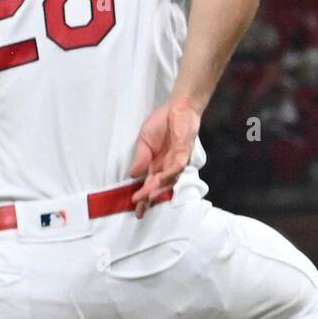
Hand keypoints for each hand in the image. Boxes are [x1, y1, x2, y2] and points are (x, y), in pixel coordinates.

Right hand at [129, 98, 201, 217]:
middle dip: (149, 199)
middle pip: (158, 188)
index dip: (143, 197)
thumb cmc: (161, 123)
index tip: (135, 209)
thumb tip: (133, 175)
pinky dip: (169, 174)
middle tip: (140, 211)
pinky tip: (159, 178)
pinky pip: (177, 167)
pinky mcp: (184, 152)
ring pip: (169, 180)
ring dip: (157, 189)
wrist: (177, 107)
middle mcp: (167, 167)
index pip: (149, 185)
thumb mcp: (143, 141)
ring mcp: (177, 161)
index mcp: (156, 165)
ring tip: (146, 196)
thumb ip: (140, 158)